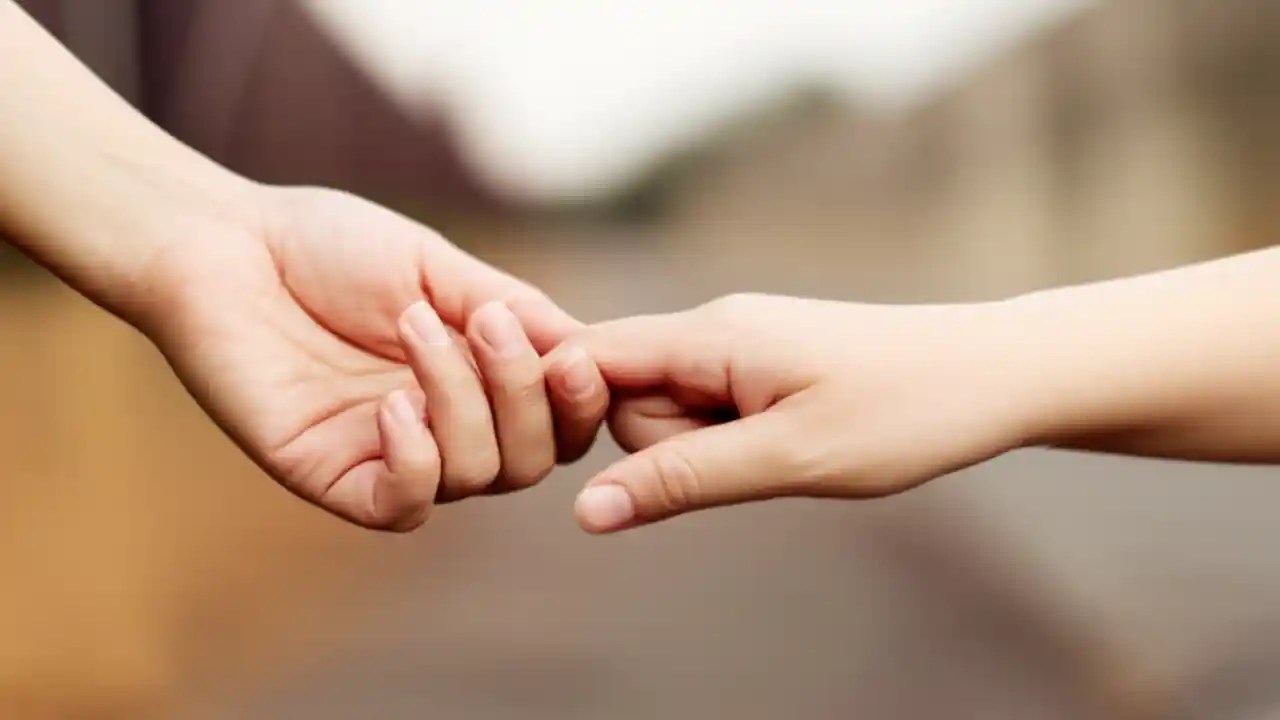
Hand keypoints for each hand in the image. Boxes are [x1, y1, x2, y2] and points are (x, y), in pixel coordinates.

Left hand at [141, 184, 607, 531]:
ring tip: (414, 328)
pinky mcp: (334, 477)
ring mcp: (391, 456)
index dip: (579, 401)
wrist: (225, 244)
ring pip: (477, 476)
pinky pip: (405, 506)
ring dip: (461, 400)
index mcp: (479, 382)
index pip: (559, 423)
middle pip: (530, 461)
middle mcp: (446, 428)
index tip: (572, 354)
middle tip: (484, 323)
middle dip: (524, 396)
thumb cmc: (329, 246)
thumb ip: (515, 310)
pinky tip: (392, 404)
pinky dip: (417, 460)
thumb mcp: (441, 267)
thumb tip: (591, 349)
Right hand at [565, 294, 1033, 532]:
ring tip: (783, 447)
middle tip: (752, 455)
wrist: (992, 374)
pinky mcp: (760, 365)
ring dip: (703, 446)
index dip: (569, 407)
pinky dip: (726, 437)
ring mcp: (737, 344)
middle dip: (663, 445)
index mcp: (710, 335)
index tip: (624, 457)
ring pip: (667, 407)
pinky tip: (784, 441)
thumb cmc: (903, 412)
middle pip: (623, 395)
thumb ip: (681, 481)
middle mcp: (713, 327)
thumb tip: (585, 510)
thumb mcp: (788, 459)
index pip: (587, 357)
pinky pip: (705, 406)